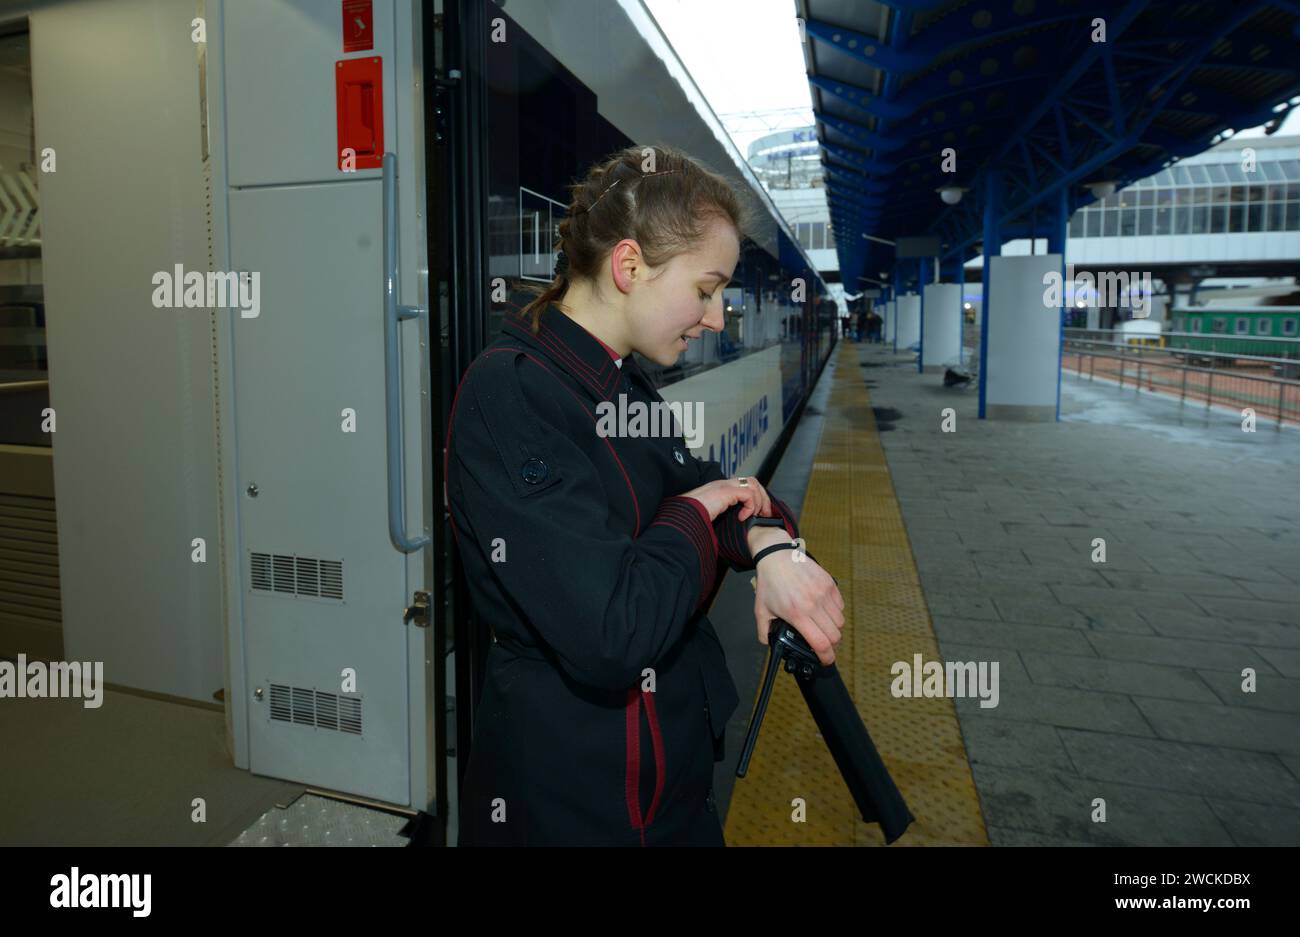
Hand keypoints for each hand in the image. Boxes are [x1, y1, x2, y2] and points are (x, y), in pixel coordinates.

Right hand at [680, 476, 769, 522]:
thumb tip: (734, 526)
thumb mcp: (710, 515)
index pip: (745, 484)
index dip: (756, 497)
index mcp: (721, 488)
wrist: (682, 514)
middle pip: (753, 481)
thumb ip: (722, 515)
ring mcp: (725, 485)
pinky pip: (748, 494)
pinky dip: (750, 507)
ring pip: (753, 485)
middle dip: (763, 497)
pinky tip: (743, 518)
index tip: (759, 514)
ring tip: (756, 516)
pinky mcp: (726, 491)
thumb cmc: (691, 517)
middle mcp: (724, 483)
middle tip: (765, 514)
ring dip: (760, 501)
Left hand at [752, 547, 843, 665]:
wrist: (777, 556)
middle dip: (831, 645)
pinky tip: (825, 611)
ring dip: (834, 629)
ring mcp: (824, 593)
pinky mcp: (829, 583)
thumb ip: (763, 630)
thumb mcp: (761, 609)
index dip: (826, 657)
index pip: (821, 643)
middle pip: (835, 636)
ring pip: (839, 622)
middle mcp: (813, 605)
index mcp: (797, 614)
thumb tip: (768, 644)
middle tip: (824, 645)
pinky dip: (835, 613)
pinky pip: (840, 606)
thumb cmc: (769, 583)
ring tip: (824, 627)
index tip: (826, 660)